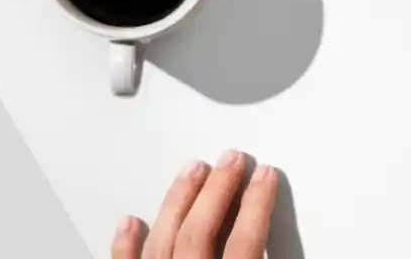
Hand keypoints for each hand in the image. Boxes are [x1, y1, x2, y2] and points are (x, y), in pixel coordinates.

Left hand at [112, 150, 277, 258]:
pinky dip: (126, 243)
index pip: (244, 243)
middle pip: (199, 232)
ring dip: (178, 200)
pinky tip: (130, 221)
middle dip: (217, 190)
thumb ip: (261, 256)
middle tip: (231, 160)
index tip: (265, 176)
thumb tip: (285, 246)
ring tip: (193, 169)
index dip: (258, 205)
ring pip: (161, 239)